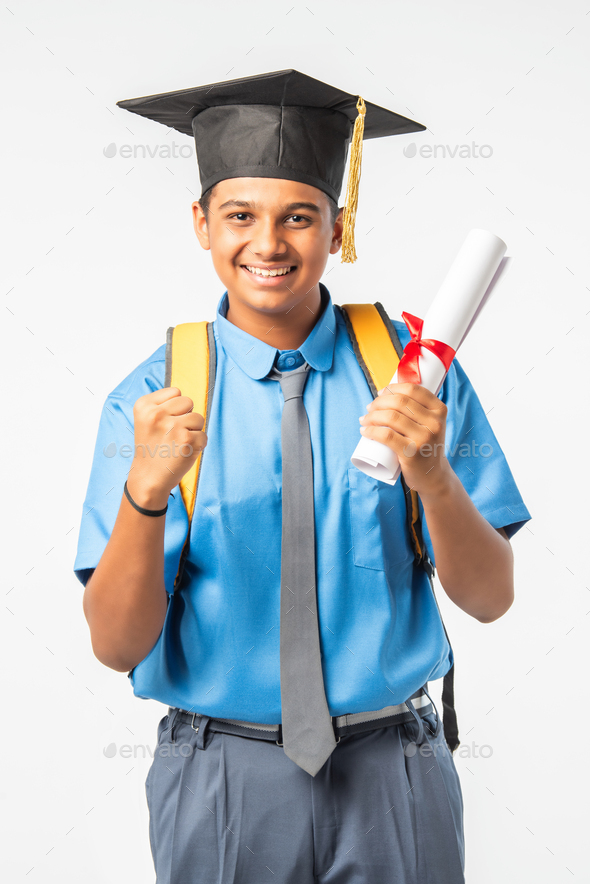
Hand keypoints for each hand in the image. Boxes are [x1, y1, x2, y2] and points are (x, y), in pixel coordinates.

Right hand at [126, 387, 207, 507]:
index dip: (175, 408)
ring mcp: (172, 427)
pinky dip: (198, 445)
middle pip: (188, 401)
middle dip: (185, 416)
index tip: (163, 423)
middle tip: (172, 434)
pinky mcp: (187, 440)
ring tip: (177, 443)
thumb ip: (164, 404)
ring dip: (192, 431)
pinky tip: (183, 452)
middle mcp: (156, 414)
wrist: (148, 478)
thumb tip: (189, 400)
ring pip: (199, 418)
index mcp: (144, 405)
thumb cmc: (152, 447)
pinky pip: (204, 435)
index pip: (175, 391)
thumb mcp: (147, 420)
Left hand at [359, 382, 451, 496]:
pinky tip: (365, 431)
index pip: (413, 390)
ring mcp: (424, 438)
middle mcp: (435, 422)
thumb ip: (420, 408)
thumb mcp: (431, 424)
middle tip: (369, 408)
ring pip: (391, 417)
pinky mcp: (412, 453)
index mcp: (440, 410)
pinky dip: (371, 431)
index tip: (380, 393)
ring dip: (371, 416)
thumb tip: (389, 391)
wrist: (433, 475)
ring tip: (365, 420)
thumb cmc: (426, 445)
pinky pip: (386, 436)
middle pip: (399, 402)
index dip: (392, 388)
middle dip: (378, 402)